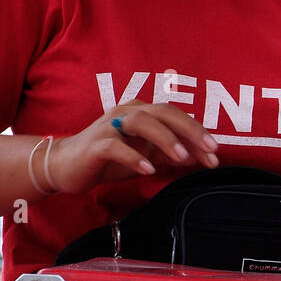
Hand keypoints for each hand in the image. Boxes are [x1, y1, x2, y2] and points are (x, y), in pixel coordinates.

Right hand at [48, 102, 219, 192]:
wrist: (65, 166)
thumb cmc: (108, 159)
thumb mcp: (144, 155)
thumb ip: (168, 154)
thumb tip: (199, 157)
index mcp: (141, 111)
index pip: (175, 116)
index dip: (197, 132)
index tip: (215, 153)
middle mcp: (126, 112)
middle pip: (163, 112)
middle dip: (189, 129)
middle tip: (209, 149)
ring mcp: (109, 126)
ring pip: (141, 123)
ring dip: (164, 139)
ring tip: (181, 158)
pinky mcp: (94, 144)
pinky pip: (115, 147)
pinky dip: (133, 157)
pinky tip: (148, 170)